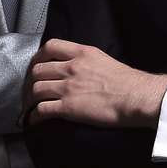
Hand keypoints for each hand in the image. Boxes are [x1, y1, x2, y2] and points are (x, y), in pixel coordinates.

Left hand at [25, 39, 166, 127]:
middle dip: (31, 80)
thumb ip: (85, 60)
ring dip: (31, 99)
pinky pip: (41, 110)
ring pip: (36, 88)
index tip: (37, 64)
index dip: (38, 57)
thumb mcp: (103, 59)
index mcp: (81, 53)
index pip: (50, 47)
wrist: (136, 97)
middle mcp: (71, 67)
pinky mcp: (68, 107)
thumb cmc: (127, 81)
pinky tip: (35, 120)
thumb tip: (74, 66)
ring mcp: (68, 87)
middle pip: (38, 69)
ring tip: (31, 106)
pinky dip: (34, 116)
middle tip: (32, 89)